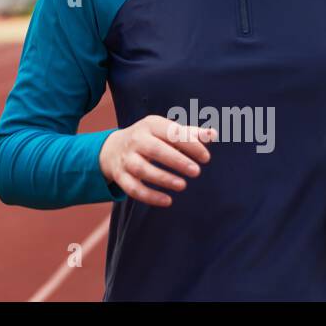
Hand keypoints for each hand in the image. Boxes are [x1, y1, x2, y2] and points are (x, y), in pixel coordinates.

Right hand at [99, 116, 216, 205]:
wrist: (113, 148)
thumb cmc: (150, 139)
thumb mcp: (166, 131)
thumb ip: (189, 134)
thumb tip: (212, 134)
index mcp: (150, 125)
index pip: (171, 132)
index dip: (190, 144)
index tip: (206, 158)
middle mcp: (135, 140)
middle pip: (155, 149)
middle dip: (177, 160)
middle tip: (196, 172)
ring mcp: (126, 158)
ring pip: (142, 169)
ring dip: (163, 178)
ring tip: (182, 185)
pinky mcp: (121, 176)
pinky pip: (133, 188)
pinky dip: (149, 196)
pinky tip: (167, 201)